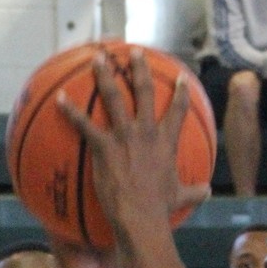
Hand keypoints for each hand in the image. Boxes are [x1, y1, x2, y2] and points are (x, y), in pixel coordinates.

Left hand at [57, 49, 207, 232]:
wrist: (141, 216)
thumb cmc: (160, 208)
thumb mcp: (181, 196)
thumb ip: (194, 191)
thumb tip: (208, 192)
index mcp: (166, 142)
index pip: (177, 111)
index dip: (181, 92)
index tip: (181, 77)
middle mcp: (146, 132)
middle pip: (144, 91)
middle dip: (139, 68)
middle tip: (134, 52)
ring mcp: (124, 137)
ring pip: (113, 97)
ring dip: (105, 75)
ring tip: (98, 58)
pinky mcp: (103, 147)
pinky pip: (84, 125)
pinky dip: (70, 111)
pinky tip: (59, 99)